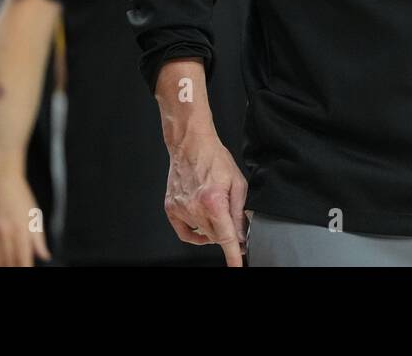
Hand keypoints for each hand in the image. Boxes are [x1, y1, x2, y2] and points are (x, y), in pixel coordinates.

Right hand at [0, 169, 50, 266]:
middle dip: (12, 268)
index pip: (23, 260)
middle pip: (7, 262)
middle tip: (16, 267)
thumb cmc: (21, 197)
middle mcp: (6, 232)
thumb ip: (38, 239)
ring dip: (0, 266)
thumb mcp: (34, 216)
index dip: (24, 268)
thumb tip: (45, 256)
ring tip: (6, 266)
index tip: (26, 270)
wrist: (0, 178)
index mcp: (22, 229)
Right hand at [164, 125, 247, 266]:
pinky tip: (201, 226)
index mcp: (213, 201)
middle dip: (226, 231)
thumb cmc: (215, 158)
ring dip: (212, 227)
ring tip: (214, 206)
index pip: (226, 237)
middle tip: (230, 216)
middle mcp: (195, 208)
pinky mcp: (171, 208)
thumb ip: (239, 212)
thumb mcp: (237, 183)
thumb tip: (240, 235)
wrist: (191, 145)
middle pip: (215, 236)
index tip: (237, 266)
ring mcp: (181, 209)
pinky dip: (195, 233)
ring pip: (202, 234)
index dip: (233, 255)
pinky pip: (184, 232)